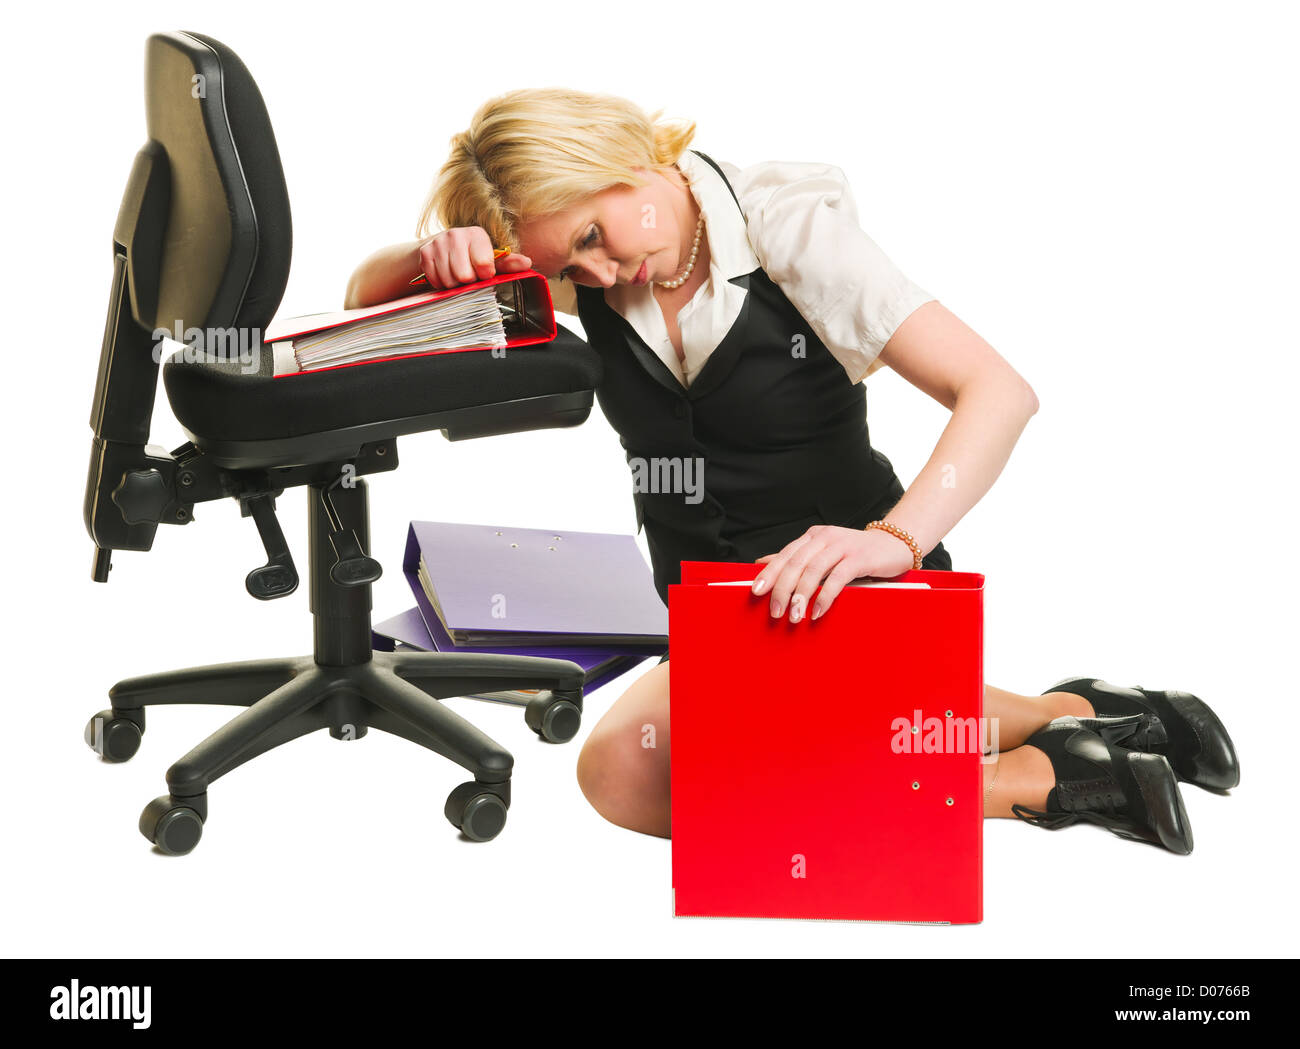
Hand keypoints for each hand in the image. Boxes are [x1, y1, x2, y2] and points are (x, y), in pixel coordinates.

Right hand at [416, 226, 531, 289]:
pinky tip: (446, 274)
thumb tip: (527, 263)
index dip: (485, 275)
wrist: (441, 248)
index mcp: (477, 234)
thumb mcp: (492, 258)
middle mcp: (456, 234)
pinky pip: (436, 281)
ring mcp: (438, 243)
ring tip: (458, 274)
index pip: (483, 264)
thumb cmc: (472, 255)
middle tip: (470, 275)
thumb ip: (508, 263)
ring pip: (449, 281)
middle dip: (469, 281)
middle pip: (465, 276)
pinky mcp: (425, 253)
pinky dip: (441, 283)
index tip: (485, 273)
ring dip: (455, 284)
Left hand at [750, 525, 916, 621]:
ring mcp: (842, 546)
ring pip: (814, 570)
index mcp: (813, 536)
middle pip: (796, 563)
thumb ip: (796, 558)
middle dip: (782, 589)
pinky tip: (817, 611)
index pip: (786, 554)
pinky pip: (837, 577)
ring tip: (794, 616)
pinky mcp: (859, 558)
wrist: (894, 546)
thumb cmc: (855, 554)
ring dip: (802, 595)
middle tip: (775, 612)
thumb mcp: (823, 553)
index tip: (756, 592)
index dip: (770, 573)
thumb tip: (761, 563)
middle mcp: (825, 537)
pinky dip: (825, 596)